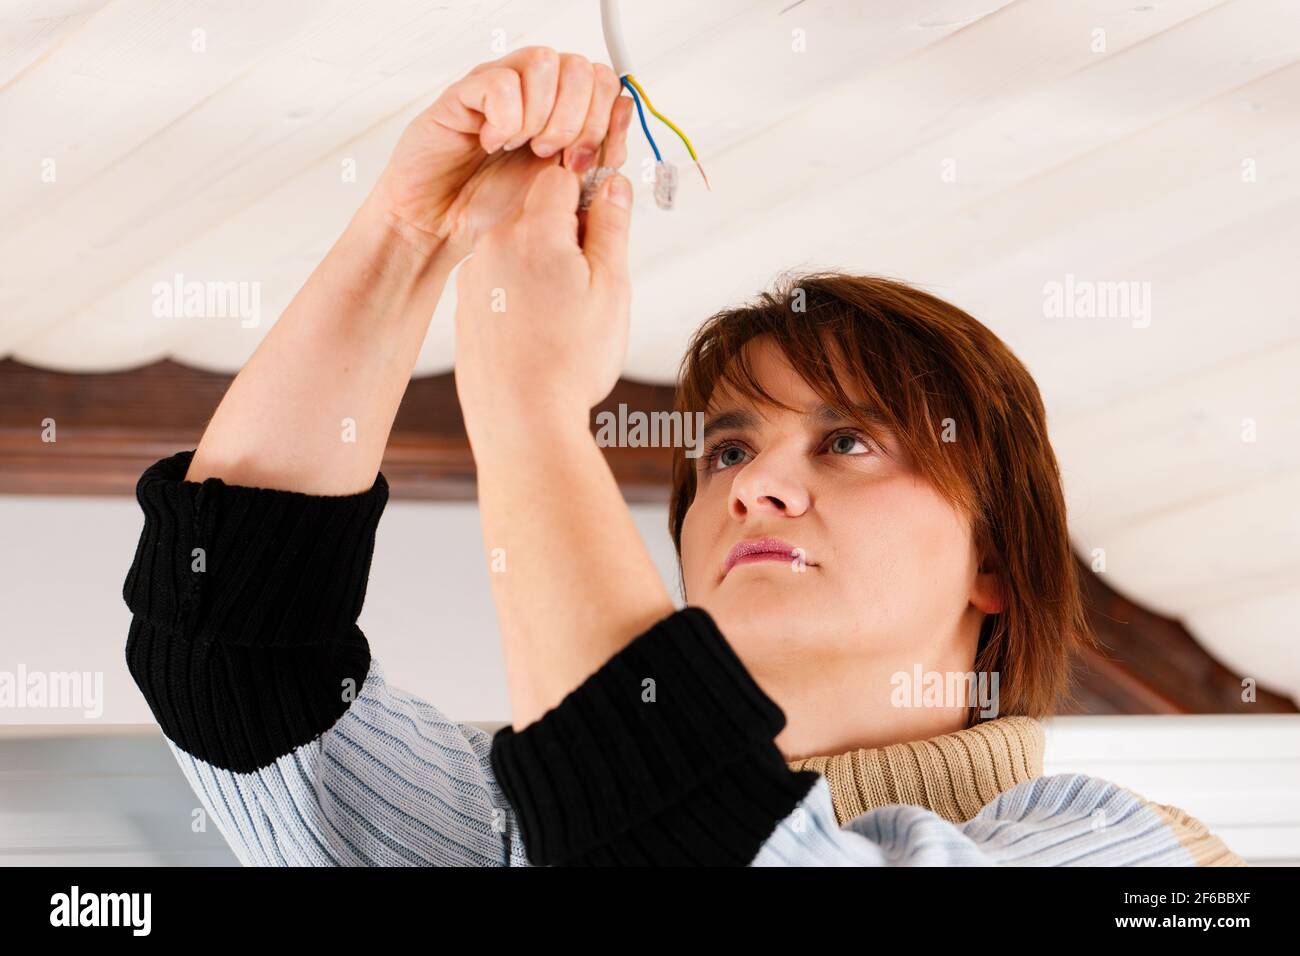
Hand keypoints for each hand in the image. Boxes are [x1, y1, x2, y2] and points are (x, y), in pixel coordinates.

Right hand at [371, 46, 632, 259]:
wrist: (442, 224)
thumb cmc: (494, 206)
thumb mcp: (562, 190)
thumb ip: (597, 155)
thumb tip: (625, 114)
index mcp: (563, 111)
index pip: (605, 82)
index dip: (604, 121)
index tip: (583, 162)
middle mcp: (534, 93)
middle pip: (581, 67)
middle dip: (578, 119)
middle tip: (553, 156)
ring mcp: (499, 88)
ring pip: (544, 62)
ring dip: (543, 114)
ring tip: (524, 147)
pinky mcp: (465, 94)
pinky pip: (500, 82)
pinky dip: (506, 119)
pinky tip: (493, 142)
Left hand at [453, 163, 633, 449]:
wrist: (521, 422)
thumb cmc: (572, 359)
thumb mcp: (610, 288)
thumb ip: (611, 228)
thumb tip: (614, 184)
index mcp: (533, 229)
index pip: (560, 177)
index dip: (588, 196)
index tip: (604, 228)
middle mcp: (494, 243)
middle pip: (537, 211)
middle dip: (568, 234)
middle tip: (590, 284)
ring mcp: (475, 275)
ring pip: (518, 247)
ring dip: (544, 265)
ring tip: (564, 318)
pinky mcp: (466, 306)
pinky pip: (501, 280)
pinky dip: (521, 294)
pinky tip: (537, 334)